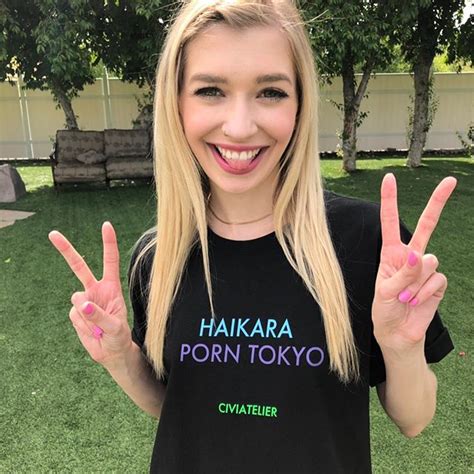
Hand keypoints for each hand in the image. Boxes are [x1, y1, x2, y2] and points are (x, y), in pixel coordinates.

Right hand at [48, 221, 132, 368]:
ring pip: (76, 300)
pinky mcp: (75, 312)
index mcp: (111, 287)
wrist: (111, 351)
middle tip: (53, 234)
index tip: (106, 225)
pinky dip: (82, 325)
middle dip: (66, 250)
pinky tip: (91, 331)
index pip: (109, 261)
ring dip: (87, 316)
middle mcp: (96, 289)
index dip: (108, 243)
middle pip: (79, 266)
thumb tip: (82, 304)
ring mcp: (84, 300)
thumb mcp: (116, 327)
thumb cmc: (119, 336)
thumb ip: (100, 315)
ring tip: (100, 327)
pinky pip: (74, 315)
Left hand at [371, 173, 456, 353]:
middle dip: (437, 203)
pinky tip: (416, 302)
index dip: (390, 201)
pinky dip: (424, 292)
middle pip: (426, 225)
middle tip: (451, 180)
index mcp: (391, 254)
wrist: (398, 333)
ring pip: (429, 261)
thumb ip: (402, 274)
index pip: (391, 223)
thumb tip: (420, 254)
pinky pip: (437, 279)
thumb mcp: (385, 292)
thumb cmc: (384, 310)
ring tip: (404, 298)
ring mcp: (426, 269)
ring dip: (414, 283)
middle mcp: (410, 257)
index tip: (389, 178)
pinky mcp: (438, 283)